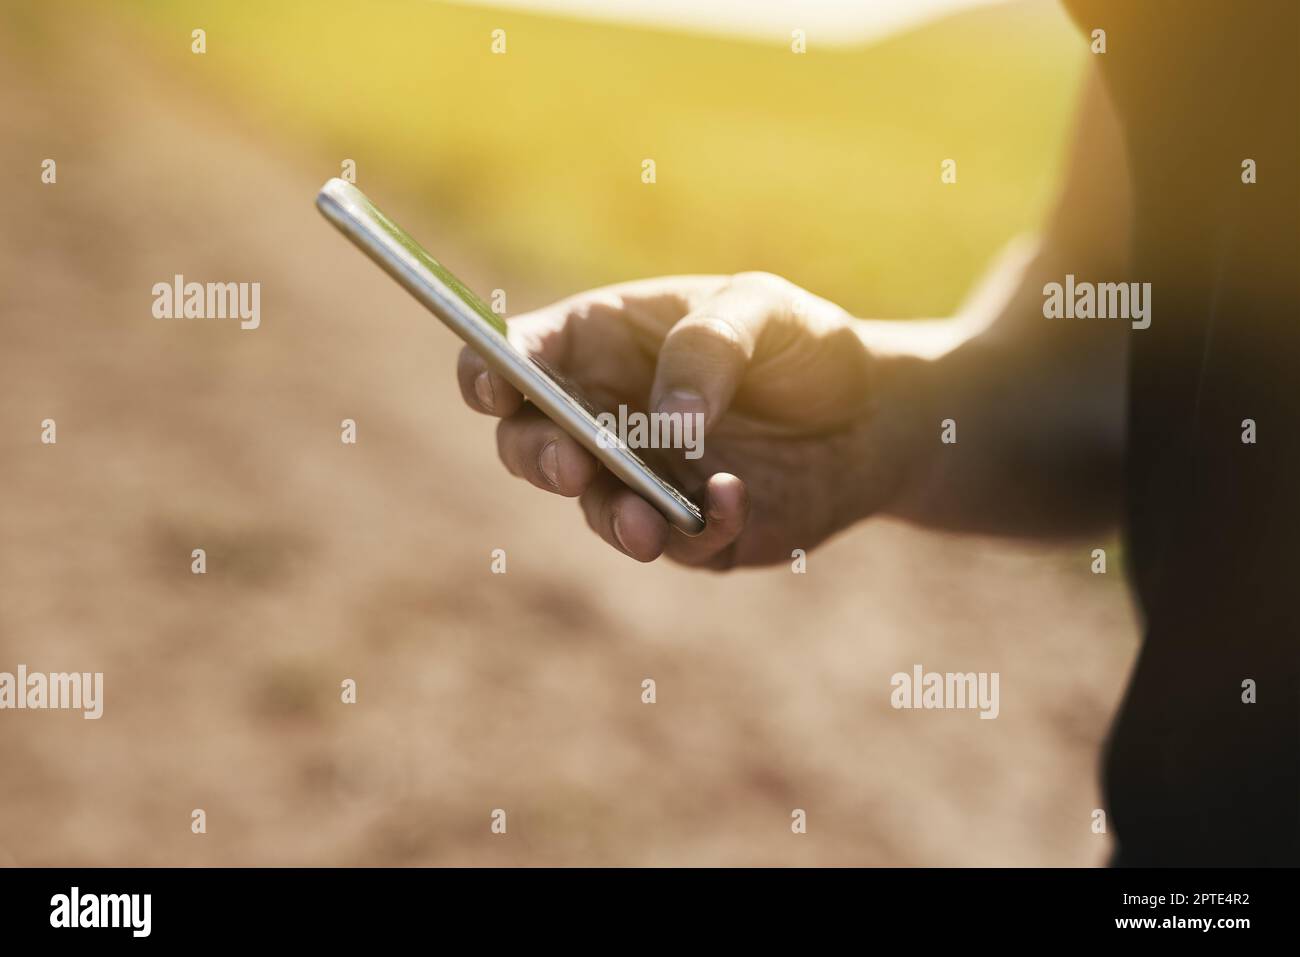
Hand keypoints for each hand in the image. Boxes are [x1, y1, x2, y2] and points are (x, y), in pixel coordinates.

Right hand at [457, 272, 915, 567]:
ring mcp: (637, 478)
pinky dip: (694, 529)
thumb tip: (666, 423)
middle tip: (568, 465)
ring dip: (609, 515)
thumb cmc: (801, 344)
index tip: (494, 387)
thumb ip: (708, 348)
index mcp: (599, 344)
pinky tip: (732, 498)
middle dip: (535, 456)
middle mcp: (602, 415)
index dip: (488, 370)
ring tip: (646, 524)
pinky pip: (670, 541)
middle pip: (526, 441)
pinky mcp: (682, 531)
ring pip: (590, 507)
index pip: (517, 355)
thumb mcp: (763, 309)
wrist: (872, 418)